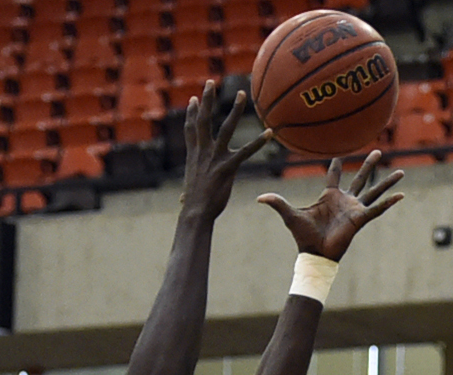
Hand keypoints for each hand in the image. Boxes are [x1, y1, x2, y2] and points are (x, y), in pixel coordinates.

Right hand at [180, 82, 269, 219]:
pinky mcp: (227, 168)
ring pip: (226, 128)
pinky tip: (269, 133)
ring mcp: (215, 158)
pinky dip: (259, 142)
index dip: (193, 113)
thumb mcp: (190, 191)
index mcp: (194, 155)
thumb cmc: (194, 206)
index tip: (195, 99)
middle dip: (208, 100)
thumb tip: (183, 198)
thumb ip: (189, 188)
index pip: (191, 129)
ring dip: (235, 110)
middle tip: (211, 82)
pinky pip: (246, 151)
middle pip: (204, 120)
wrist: (196, 213)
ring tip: (242, 94)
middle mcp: (203, 152)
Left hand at [257, 152, 402, 261]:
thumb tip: (259, 197)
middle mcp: (345, 201)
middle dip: (368, 165)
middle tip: (377, 150)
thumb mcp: (290, 215)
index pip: (334, 176)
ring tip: (402, 171)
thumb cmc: (303, 237)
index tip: (339, 154)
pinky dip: (388, 203)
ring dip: (387, 181)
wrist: (315, 255)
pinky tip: (400, 195)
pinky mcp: (360, 219)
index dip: (336, 165)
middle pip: (360, 178)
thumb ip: (277, 203)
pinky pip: (377, 209)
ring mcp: (354, 209)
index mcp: (329, 196)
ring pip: (373, 191)